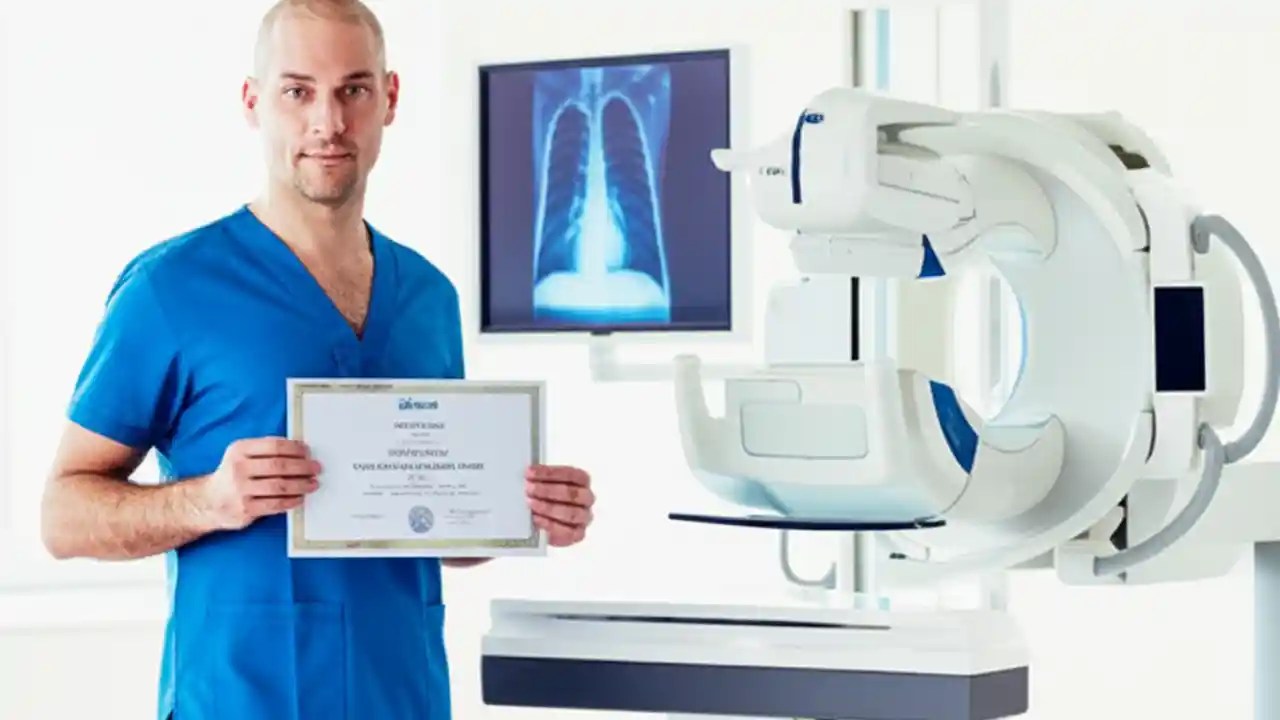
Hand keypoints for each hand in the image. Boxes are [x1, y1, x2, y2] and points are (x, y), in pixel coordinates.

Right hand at [197, 437, 320, 530]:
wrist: (207, 502)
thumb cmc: (232, 476)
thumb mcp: (241, 455)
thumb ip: (265, 451)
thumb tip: (300, 451)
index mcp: (239, 450)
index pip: (274, 446)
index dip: (295, 448)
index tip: (308, 452)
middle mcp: (238, 469)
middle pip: (279, 466)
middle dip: (303, 467)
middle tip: (316, 468)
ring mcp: (241, 490)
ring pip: (280, 486)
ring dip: (301, 485)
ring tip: (313, 483)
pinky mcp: (246, 509)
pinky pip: (276, 504)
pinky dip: (292, 501)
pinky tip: (300, 498)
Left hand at [525, 465, 593, 546]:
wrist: (545, 521)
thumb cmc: (545, 498)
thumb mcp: (542, 484)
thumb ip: (538, 479)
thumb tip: (526, 478)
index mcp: (582, 480)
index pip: (571, 474)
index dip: (550, 473)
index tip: (530, 473)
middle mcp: (586, 498)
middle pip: (572, 493)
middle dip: (548, 491)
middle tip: (530, 489)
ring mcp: (584, 517)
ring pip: (571, 513)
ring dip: (549, 508)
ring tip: (531, 504)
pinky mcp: (578, 534)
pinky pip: (567, 532)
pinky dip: (550, 525)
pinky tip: (536, 519)